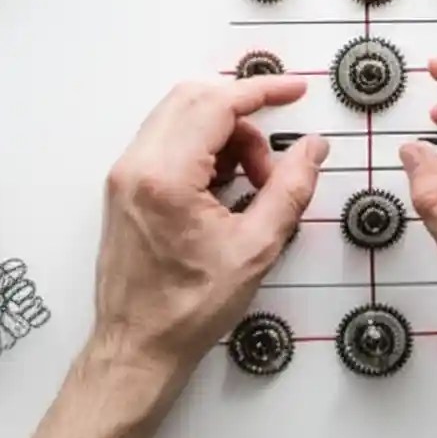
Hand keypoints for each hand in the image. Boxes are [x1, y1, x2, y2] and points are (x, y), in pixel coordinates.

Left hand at [97, 76, 328, 364]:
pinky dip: (204, 150)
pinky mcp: (124, 187)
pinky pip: (168, 142)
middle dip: (244, 116)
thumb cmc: (186, 309)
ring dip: (225, 135)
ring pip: (180, 117)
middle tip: (275, 156)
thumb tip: (311, 149)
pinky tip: (226, 189)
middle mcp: (136, 166)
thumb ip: (290, 189)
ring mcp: (125, 174)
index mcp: (165, 176)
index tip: (293, 91)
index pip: (216, 103)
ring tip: (253, 184)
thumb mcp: (256, 248)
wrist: (138, 347)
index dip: (262, 90)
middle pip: (195, 99)